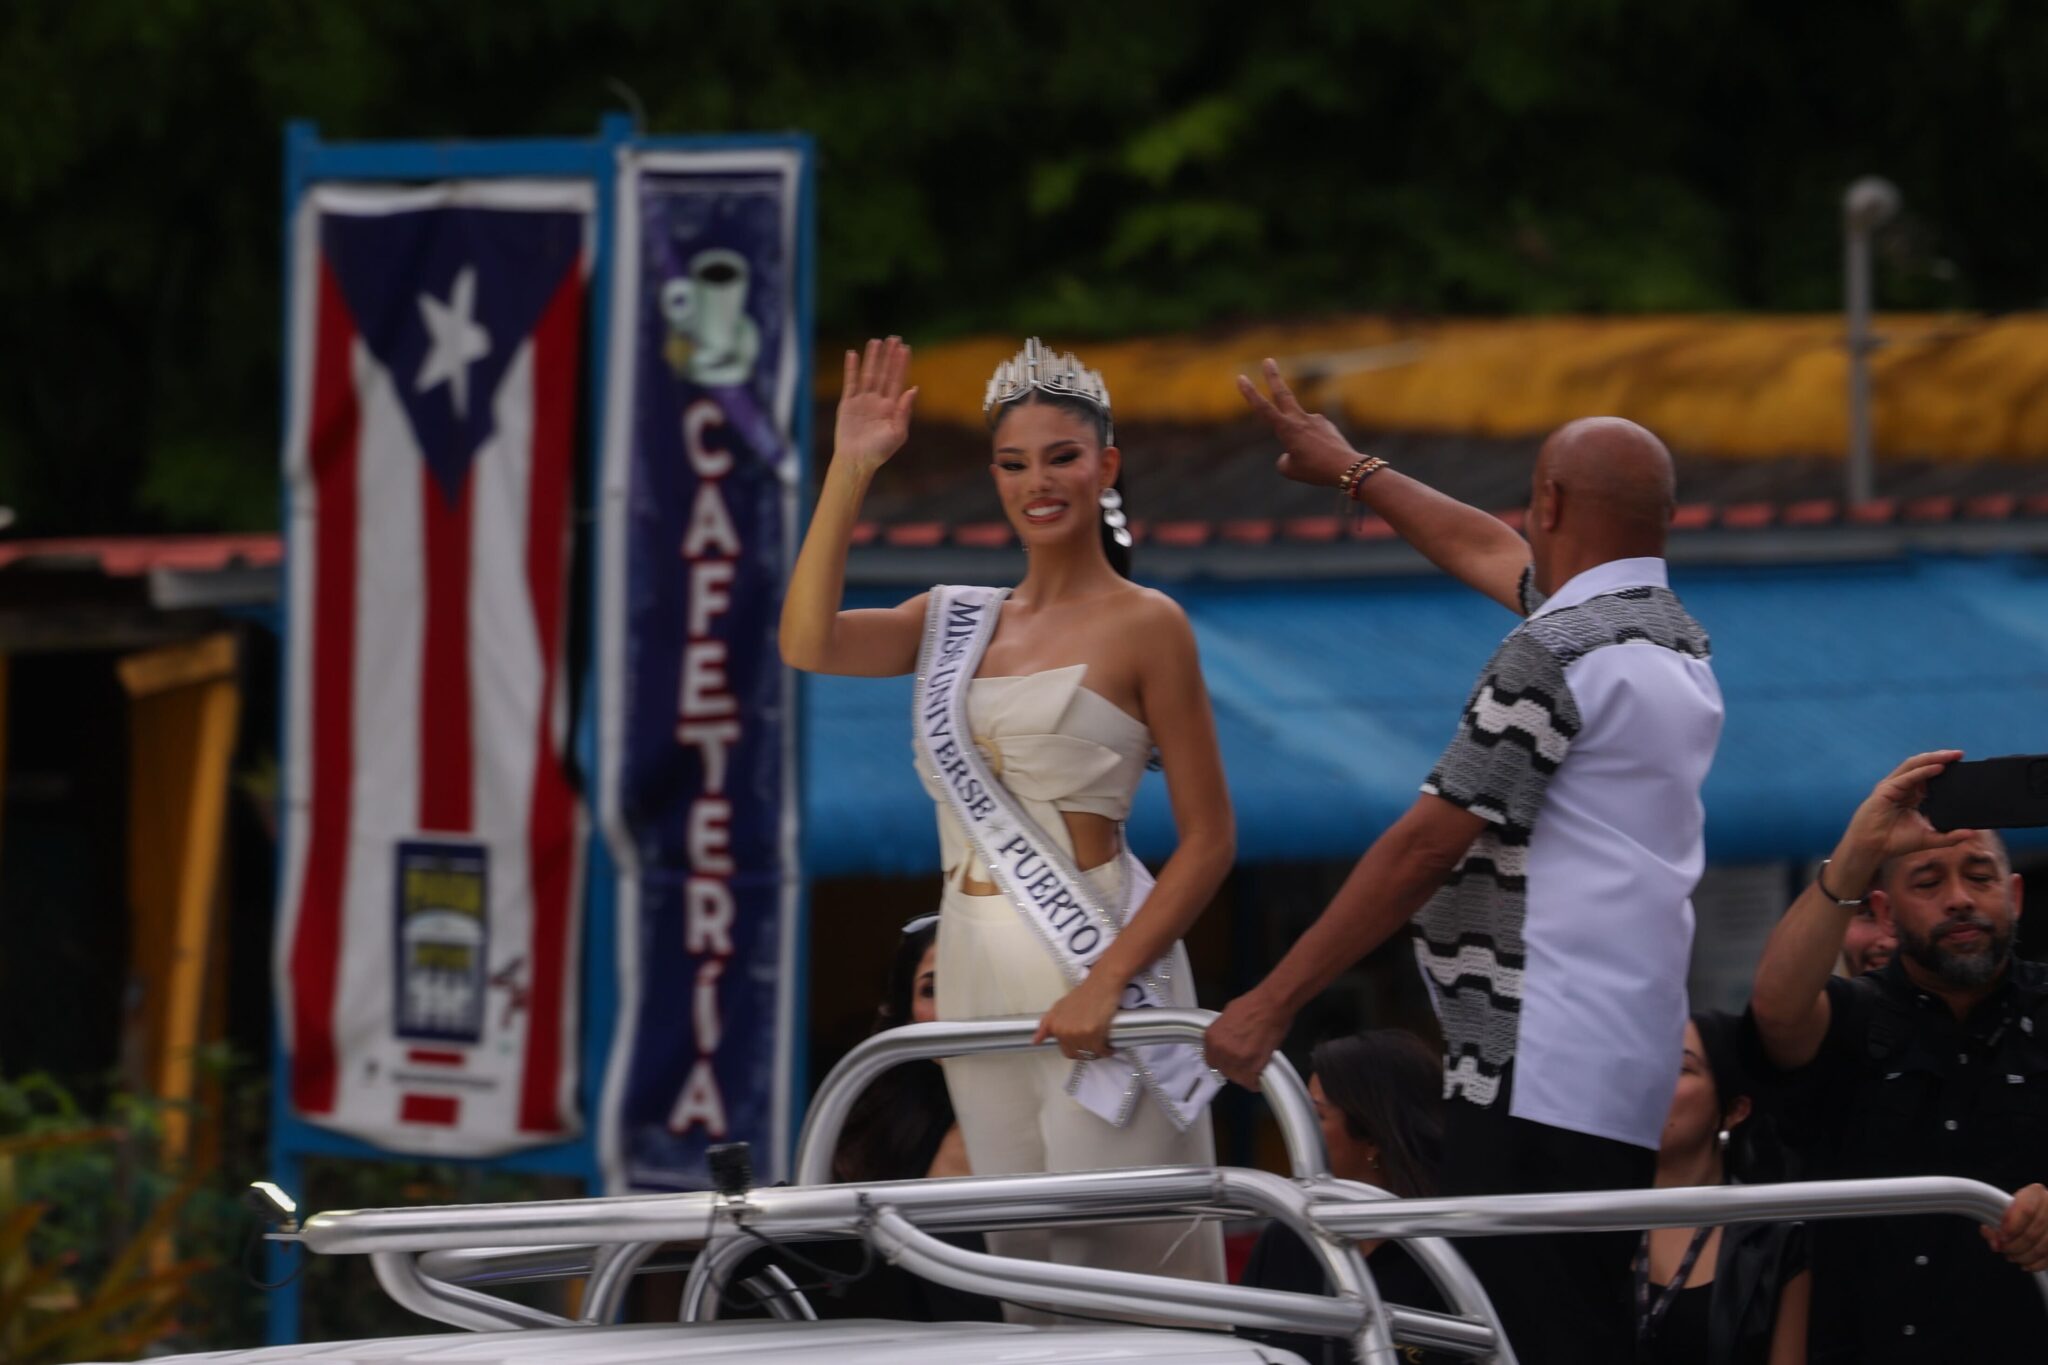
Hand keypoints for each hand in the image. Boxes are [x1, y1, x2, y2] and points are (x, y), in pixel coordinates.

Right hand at [834, 336, 916, 475]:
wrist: (857, 461)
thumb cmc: (880, 451)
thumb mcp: (898, 433)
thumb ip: (904, 411)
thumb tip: (913, 388)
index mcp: (892, 407)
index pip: (898, 380)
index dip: (901, 364)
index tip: (905, 348)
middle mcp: (878, 401)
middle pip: (885, 373)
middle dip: (889, 356)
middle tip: (894, 338)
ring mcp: (862, 401)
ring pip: (868, 374)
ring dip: (872, 358)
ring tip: (876, 341)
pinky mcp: (848, 403)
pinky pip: (850, 382)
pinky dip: (851, 368)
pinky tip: (853, 354)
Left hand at [1032, 976, 1121, 1060]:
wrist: (1101, 984)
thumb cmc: (1083, 995)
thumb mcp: (1059, 1007)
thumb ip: (1046, 1025)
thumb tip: (1035, 1041)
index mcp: (1054, 1026)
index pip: (1065, 1050)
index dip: (1076, 1048)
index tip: (1084, 1044)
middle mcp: (1063, 1031)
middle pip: (1077, 1054)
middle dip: (1086, 1051)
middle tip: (1095, 1043)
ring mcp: (1078, 1033)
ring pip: (1089, 1053)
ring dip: (1097, 1051)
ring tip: (1103, 1041)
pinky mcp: (1093, 1033)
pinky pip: (1101, 1051)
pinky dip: (1107, 1050)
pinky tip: (1110, 1047)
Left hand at [1203, 991, 1289, 1090]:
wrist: (1272, 1004)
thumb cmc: (1252, 1005)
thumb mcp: (1227, 1016)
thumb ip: (1222, 1034)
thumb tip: (1225, 1043)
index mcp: (1211, 1038)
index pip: (1211, 1060)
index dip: (1222, 1061)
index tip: (1229, 1061)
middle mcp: (1221, 1050)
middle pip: (1224, 1070)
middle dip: (1233, 1068)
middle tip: (1244, 1063)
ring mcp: (1236, 1059)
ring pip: (1237, 1078)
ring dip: (1245, 1075)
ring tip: (1253, 1069)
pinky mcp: (1253, 1066)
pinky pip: (1251, 1082)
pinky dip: (1255, 1082)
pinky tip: (1259, 1077)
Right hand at [1237, 357, 1361, 487]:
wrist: (1346, 468)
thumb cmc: (1315, 470)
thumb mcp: (1290, 469)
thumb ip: (1285, 458)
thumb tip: (1291, 451)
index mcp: (1287, 429)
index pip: (1263, 408)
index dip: (1250, 393)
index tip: (1241, 377)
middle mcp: (1300, 419)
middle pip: (1283, 393)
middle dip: (1273, 377)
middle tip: (1268, 360)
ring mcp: (1316, 420)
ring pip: (1299, 431)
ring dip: (1301, 445)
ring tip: (1313, 461)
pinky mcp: (1327, 425)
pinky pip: (1313, 438)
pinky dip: (1313, 448)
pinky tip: (1324, 457)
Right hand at [1833, 750, 1976, 884]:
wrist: (1873, 848)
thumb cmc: (1896, 842)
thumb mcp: (1929, 838)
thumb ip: (1950, 836)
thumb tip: (1972, 832)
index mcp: (1911, 795)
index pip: (1928, 776)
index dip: (1944, 768)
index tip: (1962, 765)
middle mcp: (1902, 787)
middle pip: (1922, 766)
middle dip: (1941, 758)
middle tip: (1960, 754)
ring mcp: (1893, 786)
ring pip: (1914, 765)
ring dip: (1933, 758)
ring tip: (1951, 756)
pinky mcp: (1886, 789)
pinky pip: (1908, 776)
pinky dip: (1924, 771)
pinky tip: (1938, 768)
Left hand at [1982, 1183, 2047, 1270]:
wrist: (2037, 1212)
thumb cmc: (2017, 1209)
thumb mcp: (2003, 1208)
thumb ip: (1994, 1222)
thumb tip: (1994, 1241)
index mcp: (2036, 1193)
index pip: (2026, 1210)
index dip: (2012, 1226)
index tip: (2000, 1236)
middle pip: (2032, 1233)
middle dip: (2013, 1245)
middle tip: (2002, 1248)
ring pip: (2042, 1248)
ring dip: (2022, 1256)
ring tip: (2011, 1256)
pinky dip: (2034, 1264)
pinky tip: (2024, 1263)